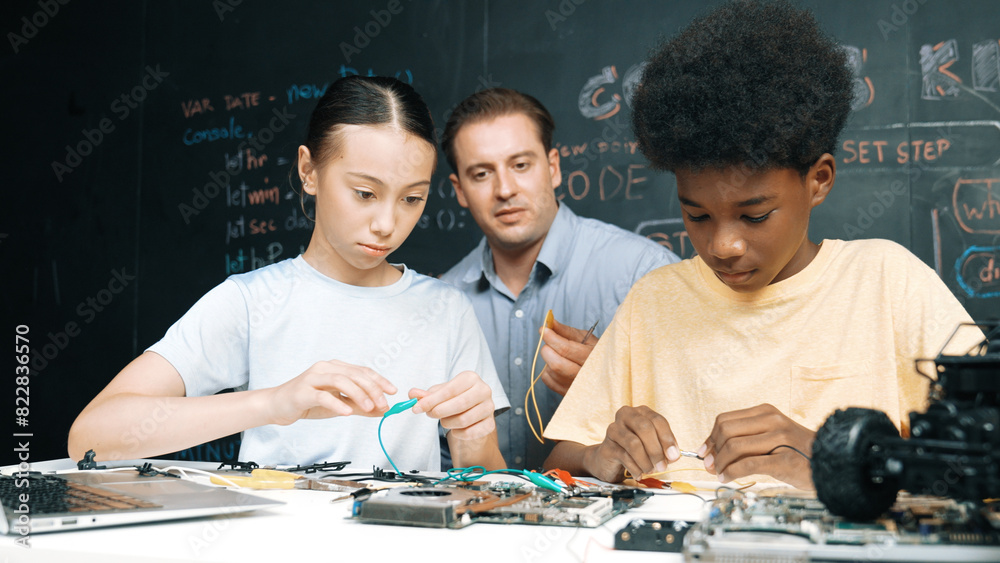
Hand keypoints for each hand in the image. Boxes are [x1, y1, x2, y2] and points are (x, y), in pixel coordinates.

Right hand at [267, 360, 395, 424]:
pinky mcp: (302, 391)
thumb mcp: (339, 405)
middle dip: (372, 389)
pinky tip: (347, 412)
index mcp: (335, 367)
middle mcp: (325, 368)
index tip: (392, 391)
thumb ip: (360, 407)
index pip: (362, 371)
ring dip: (358, 395)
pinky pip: (323, 395)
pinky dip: (337, 403)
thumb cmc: (308, 402)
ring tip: (368, 408)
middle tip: (383, 404)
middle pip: (354, 374)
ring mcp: (313, 378)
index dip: (379, 380)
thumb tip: (383, 410)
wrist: (278, 406)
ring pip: (341, 381)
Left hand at [410, 371, 494, 440]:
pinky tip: (455, 429)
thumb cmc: (455, 399)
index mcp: (471, 378)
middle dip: (440, 412)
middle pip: (459, 404)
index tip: (416, 408)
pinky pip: (471, 432)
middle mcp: (484, 390)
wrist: (473, 414)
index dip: (432, 400)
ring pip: (464, 420)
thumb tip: (412, 394)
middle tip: (429, 415)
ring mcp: (489, 407)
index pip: (450, 390)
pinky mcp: (490, 424)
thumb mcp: (440, 394)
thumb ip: (425, 395)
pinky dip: (458, 433)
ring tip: (444, 421)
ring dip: (448, 423)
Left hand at [538, 317, 598, 395]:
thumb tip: (550, 323)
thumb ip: (567, 331)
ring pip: (551, 372)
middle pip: (556, 364)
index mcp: (593, 358)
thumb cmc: (595, 352)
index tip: (544, 330)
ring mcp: (577, 388)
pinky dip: (548, 371)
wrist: (606, 373)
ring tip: (558, 355)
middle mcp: (586, 375)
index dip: (551, 338)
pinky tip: (558, 367)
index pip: (566, 349)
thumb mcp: (586, 338)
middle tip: (548, 343)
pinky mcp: (568, 394)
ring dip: (548, 360)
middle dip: (547, 350)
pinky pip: (548, 381)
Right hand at [585, 405, 679, 481]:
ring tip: (650, 470)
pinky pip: (624, 457)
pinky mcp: (607, 447)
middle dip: (656, 450)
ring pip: (634, 444)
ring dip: (646, 461)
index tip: (674, 455)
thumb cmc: (634, 449)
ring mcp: (614, 430)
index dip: (667, 438)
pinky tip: (639, 474)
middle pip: (644, 428)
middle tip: (662, 466)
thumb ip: (663, 447)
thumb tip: (674, 455)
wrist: (608, 459)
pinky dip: (635, 468)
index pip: (657, 420)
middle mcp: (625, 416)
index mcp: (640, 412)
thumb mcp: (652, 444)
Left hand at [700, 403, 815, 488]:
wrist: (830, 464)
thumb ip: (745, 439)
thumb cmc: (798, 453)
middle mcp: (772, 421)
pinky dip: (732, 472)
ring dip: (721, 463)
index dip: (710, 437)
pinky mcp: (783, 459)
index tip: (705, 451)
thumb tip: (711, 452)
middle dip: (713, 450)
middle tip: (710, 465)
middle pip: (726, 431)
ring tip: (719, 473)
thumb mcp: (771, 437)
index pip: (725, 419)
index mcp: (766, 412)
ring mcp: (779, 439)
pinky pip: (747, 464)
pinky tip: (728, 478)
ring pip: (734, 446)